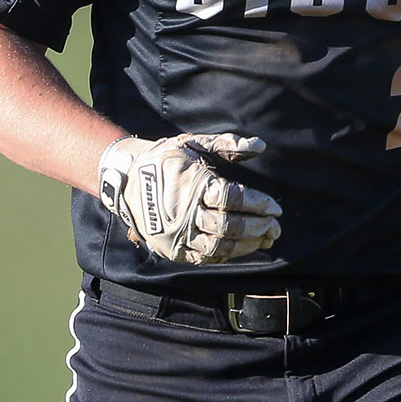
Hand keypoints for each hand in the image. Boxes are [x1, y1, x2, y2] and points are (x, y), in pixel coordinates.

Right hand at [96, 133, 282, 264]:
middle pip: (227, 225)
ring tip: (264, 240)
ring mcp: (177, 234)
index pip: (230, 198)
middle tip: (275, 227)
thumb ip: (227, 145)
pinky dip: (226, 255)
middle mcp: (184, 212)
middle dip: (256, 227)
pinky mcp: (172, 249)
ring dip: (245, 245)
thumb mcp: (193, 143)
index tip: (275, 208)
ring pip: (218, 246)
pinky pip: (203, 258)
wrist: (125, 179)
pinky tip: (241, 249)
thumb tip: (261, 145)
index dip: (256, 204)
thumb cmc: (164, 158)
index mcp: (192, 184)